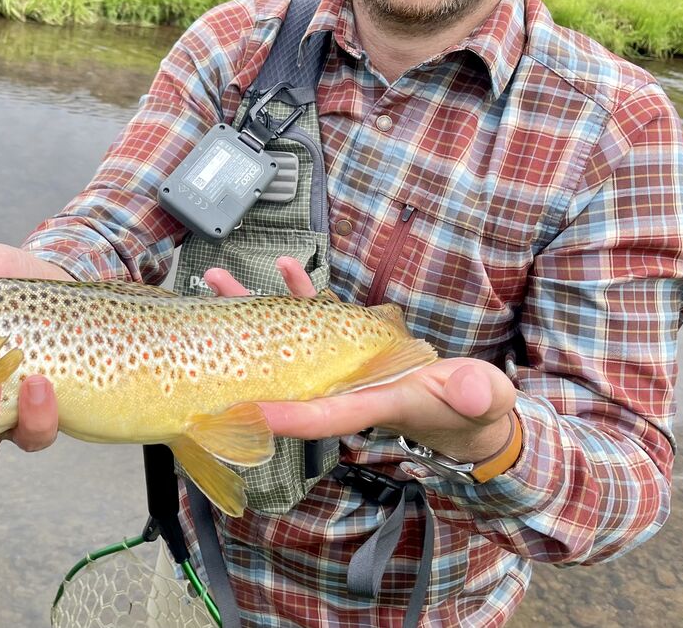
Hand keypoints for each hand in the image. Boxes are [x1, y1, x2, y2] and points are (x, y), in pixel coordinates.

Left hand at [204, 259, 517, 465]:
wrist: (467, 408)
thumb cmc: (472, 409)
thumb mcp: (480, 401)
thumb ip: (475, 393)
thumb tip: (471, 387)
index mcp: (373, 405)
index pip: (322, 413)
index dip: (286, 415)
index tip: (249, 409)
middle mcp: (346, 385)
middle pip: (283, 372)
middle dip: (240, 349)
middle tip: (203, 321)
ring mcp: (342, 362)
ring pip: (288, 338)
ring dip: (254, 310)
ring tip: (219, 282)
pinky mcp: (350, 343)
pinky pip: (316, 317)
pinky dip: (300, 294)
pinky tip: (285, 268)